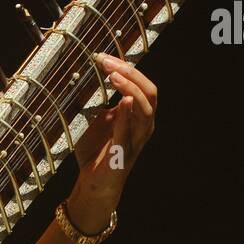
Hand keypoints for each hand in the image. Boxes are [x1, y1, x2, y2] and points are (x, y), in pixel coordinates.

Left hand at [71, 52, 157, 217]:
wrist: (93, 186)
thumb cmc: (97, 154)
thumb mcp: (99, 122)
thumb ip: (104, 104)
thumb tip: (95, 81)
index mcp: (140, 117)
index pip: (143, 85)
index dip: (128, 69)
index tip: (105, 57)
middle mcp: (143, 128)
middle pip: (150, 93)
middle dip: (131, 74)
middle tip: (108, 62)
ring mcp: (135, 142)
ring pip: (145, 110)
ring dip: (130, 90)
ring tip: (113, 76)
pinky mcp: (123, 156)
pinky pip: (128, 134)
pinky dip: (126, 117)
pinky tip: (122, 102)